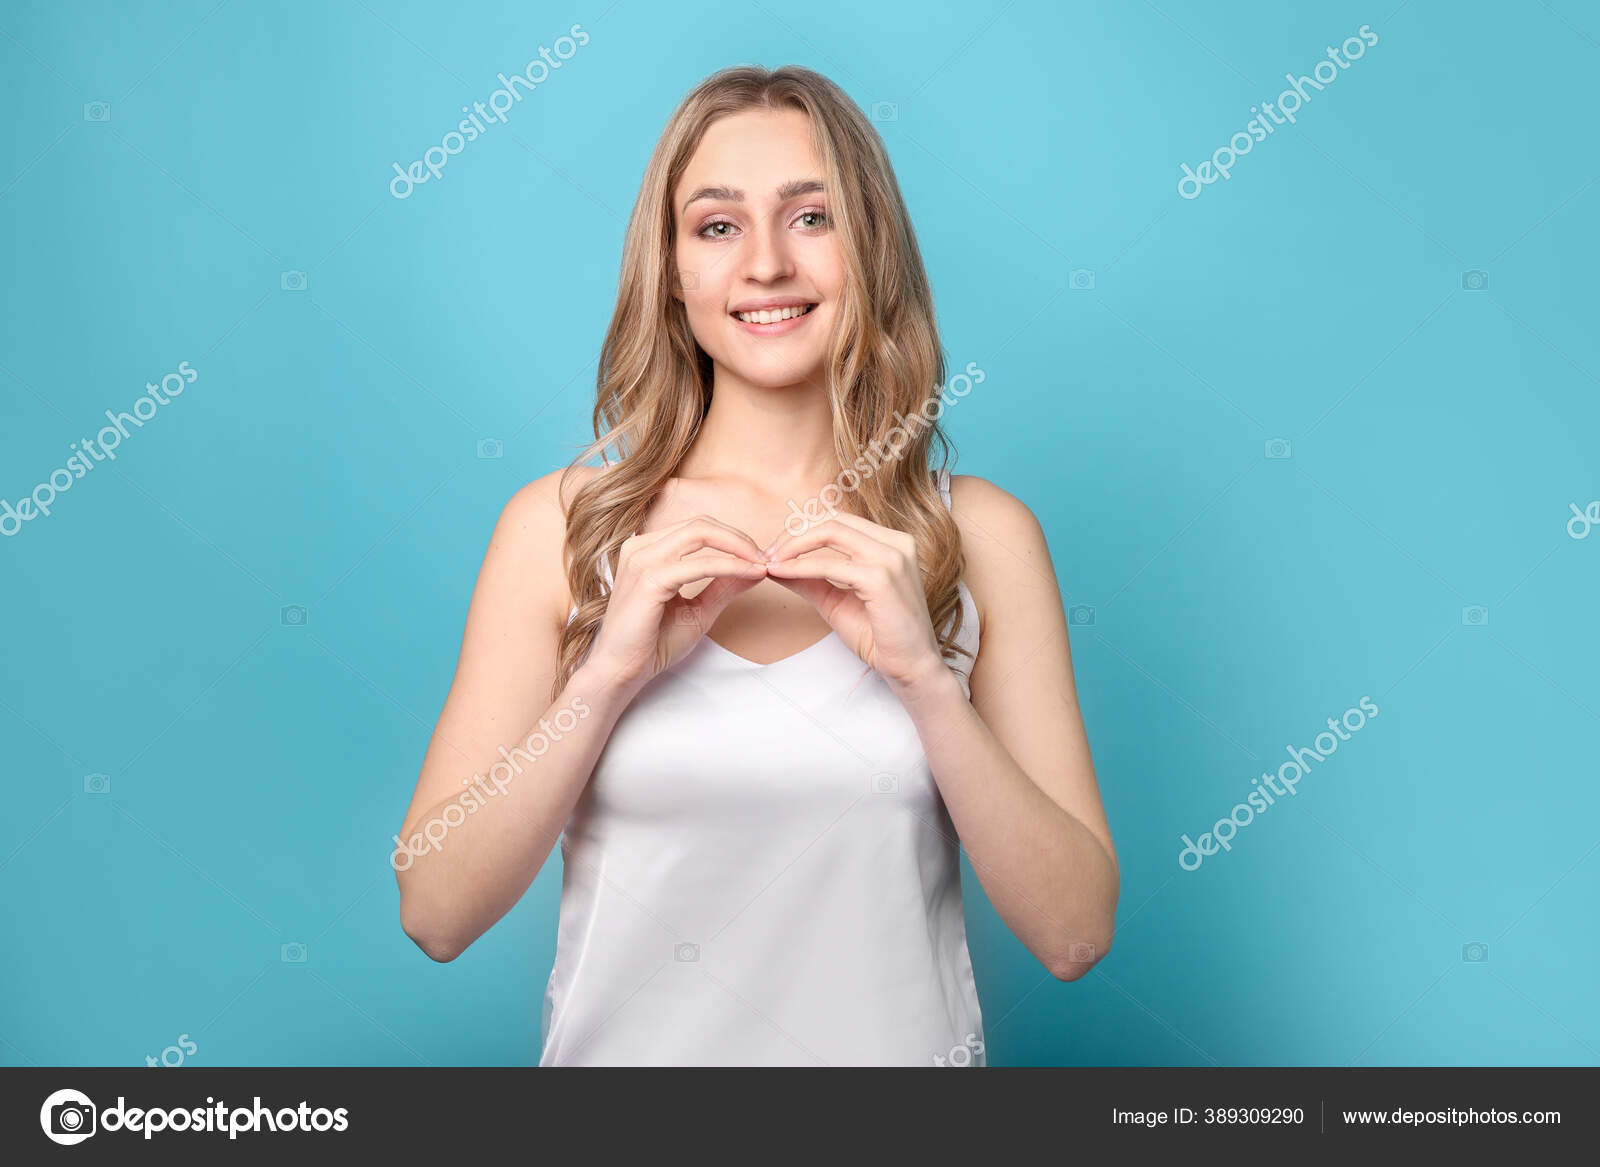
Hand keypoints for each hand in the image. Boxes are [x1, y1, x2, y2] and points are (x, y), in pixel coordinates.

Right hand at [586, 515, 767, 690]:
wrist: (621, 671)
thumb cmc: (652, 642)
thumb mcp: (698, 610)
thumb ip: (724, 587)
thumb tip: (757, 569)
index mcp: (648, 550)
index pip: (698, 528)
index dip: (733, 539)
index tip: (760, 558)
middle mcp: (641, 547)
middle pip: (701, 524)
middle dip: (739, 538)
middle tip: (766, 559)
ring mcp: (642, 560)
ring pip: (700, 533)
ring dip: (737, 547)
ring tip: (761, 565)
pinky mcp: (649, 580)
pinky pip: (699, 564)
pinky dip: (729, 566)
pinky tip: (749, 574)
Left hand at [762, 513, 947, 696]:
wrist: (911, 667)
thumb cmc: (881, 637)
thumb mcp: (837, 601)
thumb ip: (810, 579)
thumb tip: (775, 564)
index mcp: (892, 542)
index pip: (839, 519)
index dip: (803, 530)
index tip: (776, 550)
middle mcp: (896, 542)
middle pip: (832, 519)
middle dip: (793, 533)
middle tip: (767, 554)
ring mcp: (891, 557)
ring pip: (829, 531)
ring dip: (793, 545)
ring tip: (770, 562)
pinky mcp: (881, 578)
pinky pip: (828, 564)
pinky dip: (800, 567)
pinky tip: (781, 573)